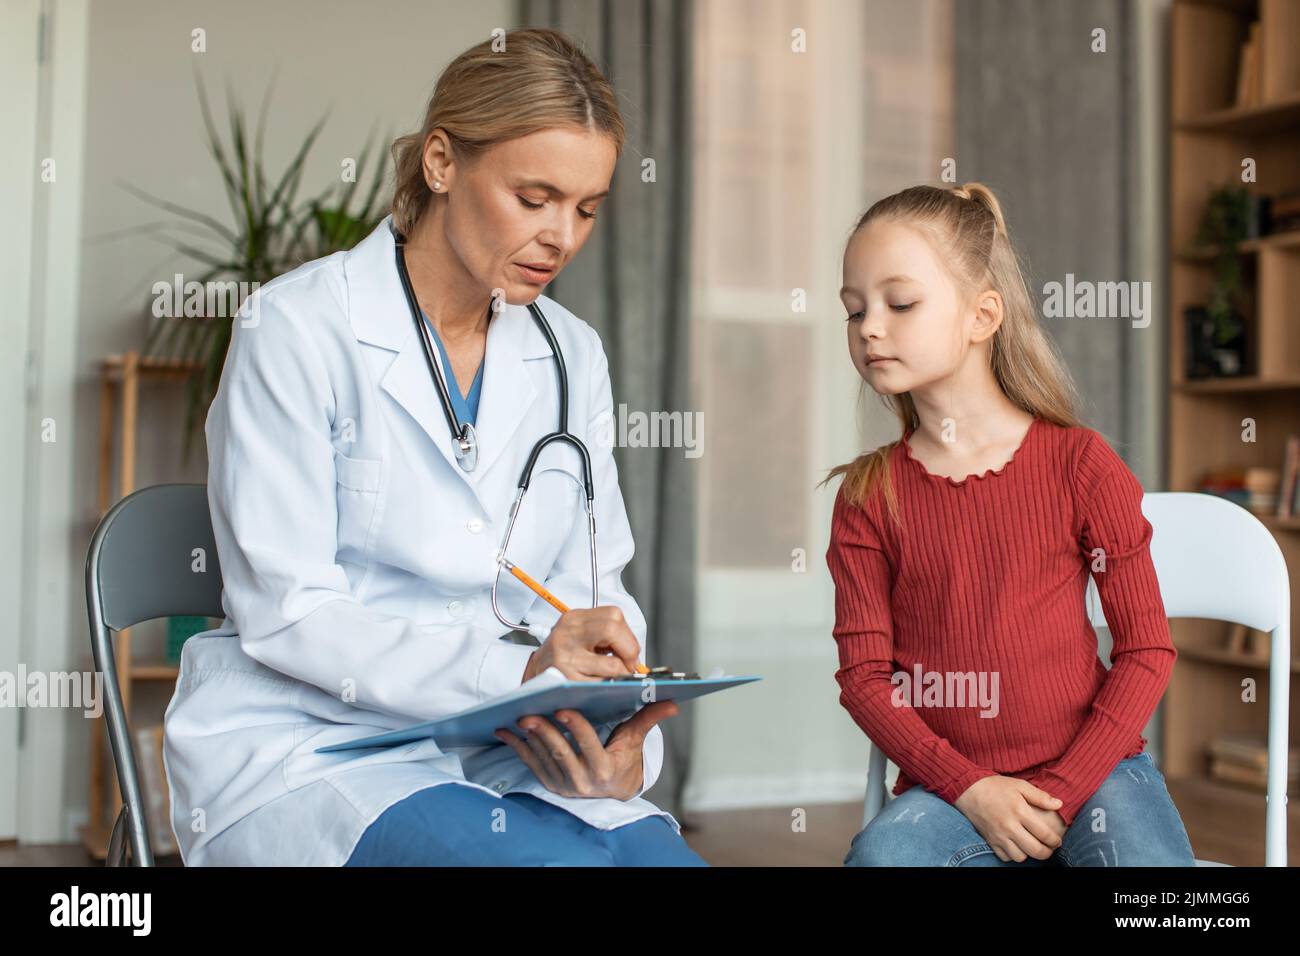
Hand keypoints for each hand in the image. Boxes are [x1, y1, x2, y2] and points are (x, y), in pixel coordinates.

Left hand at [493, 702, 678, 800]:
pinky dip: (518, 747)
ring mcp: (564, 784)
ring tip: (517, 718)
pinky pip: (531, 764)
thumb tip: (671, 702)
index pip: (589, 746)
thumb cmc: (622, 759)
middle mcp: (583, 781)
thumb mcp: (634, 741)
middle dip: (544, 733)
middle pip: (561, 753)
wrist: (612, 791)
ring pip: (543, 759)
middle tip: (529, 714)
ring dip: (528, 739)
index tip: (563, 709)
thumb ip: (648, 719)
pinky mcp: (550, 783)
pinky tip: (505, 732)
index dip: (576, 729)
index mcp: (604, 769)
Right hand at [520, 606, 640, 683]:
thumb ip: (605, 635)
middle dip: (629, 651)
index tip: (628, 651)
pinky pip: (600, 686)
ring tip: (612, 678)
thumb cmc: (564, 657)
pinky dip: (606, 688)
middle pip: (612, 630)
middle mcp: (567, 634)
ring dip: (620, 675)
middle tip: (628, 665)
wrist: (533, 677)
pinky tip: (599, 686)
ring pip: (612, 665)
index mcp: (574, 619)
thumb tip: (635, 654)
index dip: (628, 636)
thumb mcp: (579, 635)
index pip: (614, 615)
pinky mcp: (566, 681)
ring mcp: (565, 657)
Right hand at [954, 776, 1066, 861]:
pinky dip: (1013, 855)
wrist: (968, 790)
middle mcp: (1009, 826)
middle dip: (1047, 852)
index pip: (1044, 834)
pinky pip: (1005, 857)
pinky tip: (1016, 846)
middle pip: (1035, 850)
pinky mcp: (990, 841)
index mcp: (1020, 811)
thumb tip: (1059, 804)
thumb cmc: (996, 786)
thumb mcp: (1019, 785)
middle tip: (1049, 848)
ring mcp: (998, 835)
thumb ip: (1040, 796)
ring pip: (1020, 857)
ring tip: (1031, 846)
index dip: (1055, 840)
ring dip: (1029, 854)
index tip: (1057, 840)